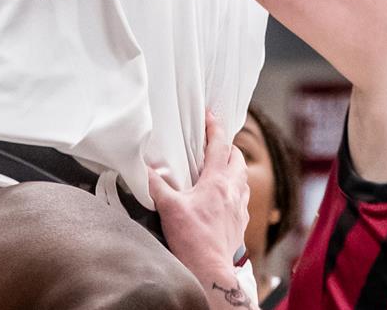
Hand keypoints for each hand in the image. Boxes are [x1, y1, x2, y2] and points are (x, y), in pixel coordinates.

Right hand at [152, 112, 251, 284]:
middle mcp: (233, 191)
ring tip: (220, 168)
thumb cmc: (193, 239)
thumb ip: (156, 185)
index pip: (221, 145)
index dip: (216, 127)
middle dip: (229, 147)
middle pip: (238, 159)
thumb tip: (143, 169)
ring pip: (243, 179)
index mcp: (218, 181)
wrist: (210, 270)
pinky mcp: (239, 224)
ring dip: (234, 169)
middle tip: (216, 143)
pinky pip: (242, 200)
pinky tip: (224, 199)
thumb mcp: (169, 208)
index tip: (211, 116)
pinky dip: (235, 191)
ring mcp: (239, 208)